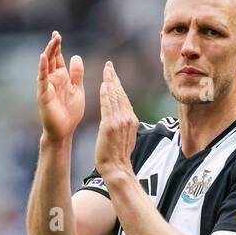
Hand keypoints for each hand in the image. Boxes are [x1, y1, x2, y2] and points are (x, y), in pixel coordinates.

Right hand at [37, 31, 84, 142]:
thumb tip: (76, 56)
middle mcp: (53, 79)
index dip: (58, 47)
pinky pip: (42, 79)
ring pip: (46, 66)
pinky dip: (42, 68)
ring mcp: (47, 86)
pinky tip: (42, 57)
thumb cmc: (70, 112)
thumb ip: (77, 74)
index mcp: (62, 78)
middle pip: (52, 59)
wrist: (64, 131)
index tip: (58, 35)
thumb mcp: (77, 90)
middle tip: (56, 34)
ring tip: (52, 40)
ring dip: (49, 53)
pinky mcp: (43, 94)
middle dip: (53, 46)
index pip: (58, 58)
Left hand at [95, 61, 137, 180]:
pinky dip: (106, 94)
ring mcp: (120, 122)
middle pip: (120, 93)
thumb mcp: (125, 137)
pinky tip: (104, 84)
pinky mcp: (110, 126)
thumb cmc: (118, 156)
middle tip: (109, 65)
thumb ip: (124, 124)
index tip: (113, 75)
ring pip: (115, 97)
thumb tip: (124, 117)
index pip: (124, 98)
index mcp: (131, 120)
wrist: (117, 169)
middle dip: (114, 78)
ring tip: (106, 69)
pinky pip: (108, 106)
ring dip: (110, 81)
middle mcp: (128, 118)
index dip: (118, 85)